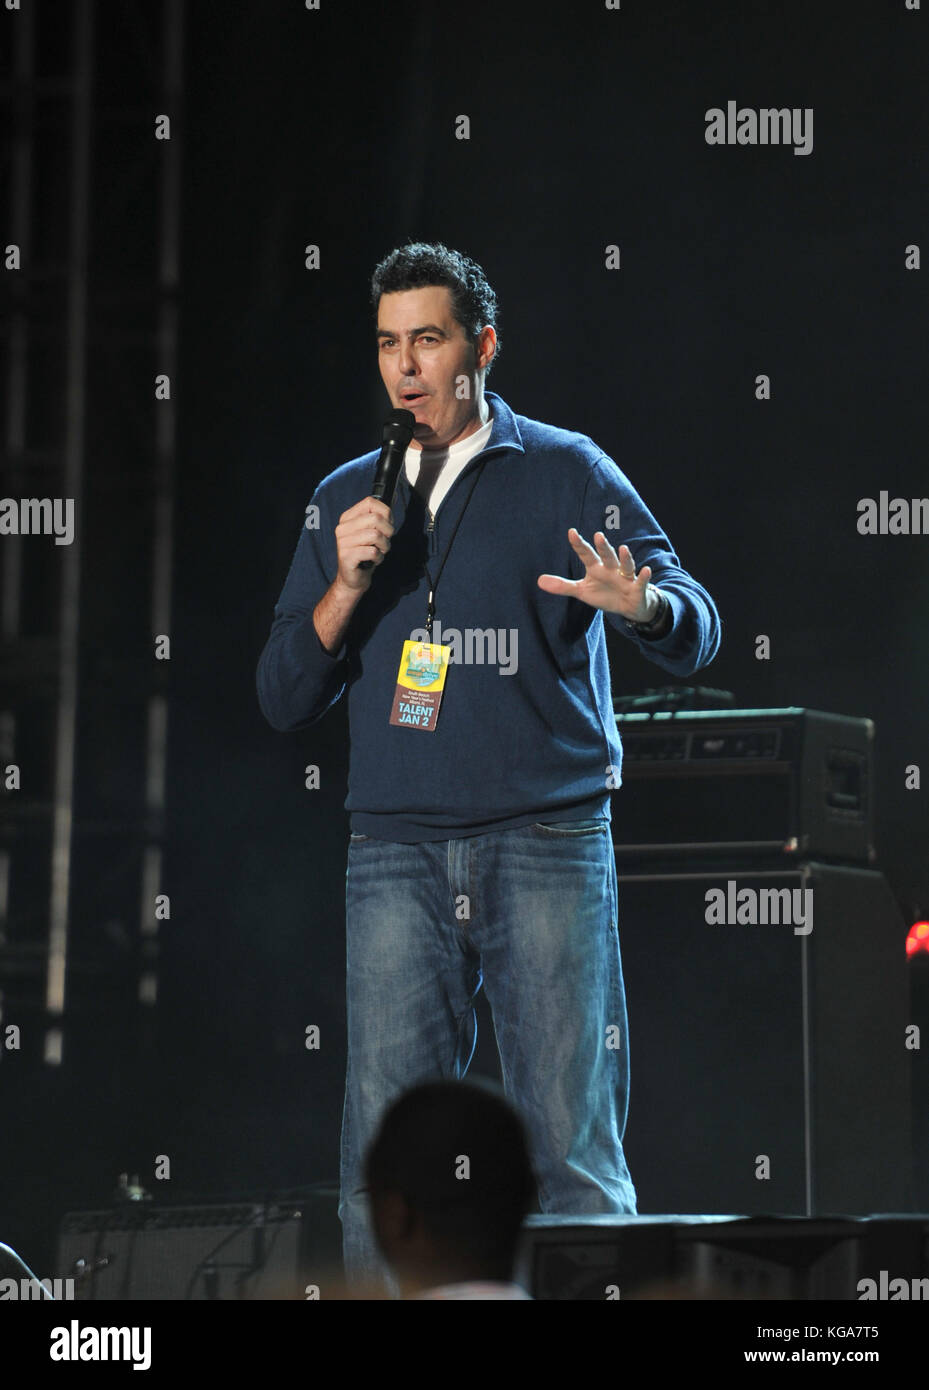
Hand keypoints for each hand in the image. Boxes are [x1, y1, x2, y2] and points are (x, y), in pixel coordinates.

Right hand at [334, 497, 394, 592]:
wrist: (353, 578)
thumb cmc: (365, 554)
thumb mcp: (372, 531)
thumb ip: (379, 517)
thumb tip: (393, 498)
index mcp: (347, 518)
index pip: (370, 502)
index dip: (385, 513)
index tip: (387, 525)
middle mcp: (343, 528)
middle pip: (375, 518)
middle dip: (388, 531)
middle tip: (384, 542)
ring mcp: (343, 542)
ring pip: (375, 535)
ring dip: (384, 546)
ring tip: (379, 551)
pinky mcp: (346, 556)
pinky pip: (372, 551)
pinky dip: (379, 557)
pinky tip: (373, 560)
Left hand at [538, 530, 659, 621]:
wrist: (629, 606)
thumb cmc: (605, 594)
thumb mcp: (582, 591)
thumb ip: (562, 586)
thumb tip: (539, 581)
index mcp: (597, 568)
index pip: (586, 554)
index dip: (579, 544)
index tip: (571, 532)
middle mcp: (612, 569)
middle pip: (607, 556)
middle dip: (603, 547)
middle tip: (598, 535)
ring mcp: (626, 577)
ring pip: (626, 565)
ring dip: (625, 558)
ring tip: (623, 548)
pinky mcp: (637, 588)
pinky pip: (641, 582)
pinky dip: (644, 577)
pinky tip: (646, 571)